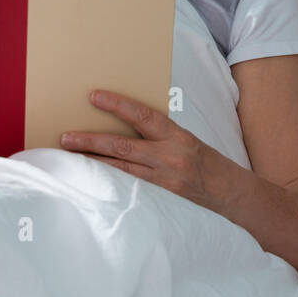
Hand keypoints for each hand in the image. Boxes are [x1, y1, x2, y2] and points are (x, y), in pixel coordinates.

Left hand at [60, 90, 222, 208]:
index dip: (118, 105)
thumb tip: (125, 125)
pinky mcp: (160, 200)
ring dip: (92, 162)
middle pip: (123, 146)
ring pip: (120, 170)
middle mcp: (170, 157)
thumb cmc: (208, 164)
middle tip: (65, 137)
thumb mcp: (187, 141)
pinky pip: (128, 188)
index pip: (143, 116)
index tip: (94, 97)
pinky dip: (107, 182)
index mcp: (178, 137)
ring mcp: (164, 181)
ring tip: (69, 156)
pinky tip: (89, 179)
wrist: (231, 195)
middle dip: (91, 141)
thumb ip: (159, 135)